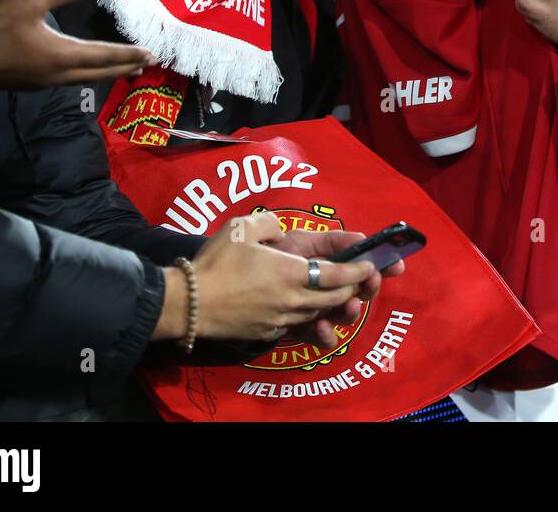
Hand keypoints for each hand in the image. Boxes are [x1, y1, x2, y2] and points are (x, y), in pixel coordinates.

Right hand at [0, 0, 155, 88]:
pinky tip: (84, 71)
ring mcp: (45, 83)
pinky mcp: (32, 85)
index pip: (106, 55)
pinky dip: (87, 76)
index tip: (151, 53)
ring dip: (108, 73)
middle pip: (101, 72)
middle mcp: (59, 74)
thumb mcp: (31, 2)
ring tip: (125, 69)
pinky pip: (70, 82)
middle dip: (125, 66)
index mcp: (63, 55)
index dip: (130, 53)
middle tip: (147, 63)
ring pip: (86, 79)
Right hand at [185, 212, 376, 343]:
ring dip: (332, 305)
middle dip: (352, 290)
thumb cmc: (215, 263)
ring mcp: (279, 320)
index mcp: (291, 273)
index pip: (338, 275)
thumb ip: (269, 222)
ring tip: (337, 295)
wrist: (186, 304)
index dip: (358, 271)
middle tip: (359, 281)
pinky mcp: (266, 334)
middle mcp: (292, 300)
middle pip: (334, 298)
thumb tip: (279, 229)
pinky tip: (302, 308)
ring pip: (317, 313)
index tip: (372, 266)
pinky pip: (295, 326)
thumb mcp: (242, 228)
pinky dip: (306, 317)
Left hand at [269, 228, 405, 346]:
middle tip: (370, 280)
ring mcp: (316, 311)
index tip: (396, 264)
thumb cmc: (263, 257)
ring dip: (351, 311)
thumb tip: (361, 239)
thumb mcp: (301, 240)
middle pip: (359, 292)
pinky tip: (321, 326)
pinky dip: (326, 335)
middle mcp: (326, 289)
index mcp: (328, 266)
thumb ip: (330, 240)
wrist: (227, 283)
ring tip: (349, 305)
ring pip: (344, 316)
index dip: (382, 264)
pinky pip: (321, 338)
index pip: (361, 265)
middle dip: (369, 287)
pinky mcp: (302, 331)